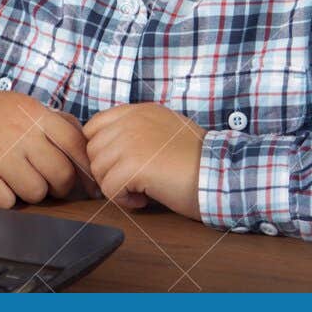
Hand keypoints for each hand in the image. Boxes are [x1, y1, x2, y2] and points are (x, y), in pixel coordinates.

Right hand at [0, 91, 97, 207]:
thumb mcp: (25, 107)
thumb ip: (57, 124)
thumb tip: (89, 150)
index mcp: (35, 115)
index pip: (75, 144)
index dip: (86, 168)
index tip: (90, 184)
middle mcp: (20, 133)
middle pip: (60, 175)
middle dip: (59, 186)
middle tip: (48, 183)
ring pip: (36, 192)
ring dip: (29, 192)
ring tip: (15, 178)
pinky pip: (7, 202)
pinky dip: (3, 198)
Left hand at [84, 103, 205, 218]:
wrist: (219, 174)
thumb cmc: (196, 160)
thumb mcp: (164, 130)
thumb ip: (136, 131)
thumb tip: (107, 149)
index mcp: (138, 111)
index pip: (94, 126)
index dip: (101, 150)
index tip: (118, 166)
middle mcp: (131, 120)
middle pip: (92, 150)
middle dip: (107, 171)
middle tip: (131, 182)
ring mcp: (130, 141)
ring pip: (98, 170)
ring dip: (116, 187)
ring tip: (141, 190)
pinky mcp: (133, 165)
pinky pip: (108, 188)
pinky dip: (124, 200)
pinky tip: (144, 199)